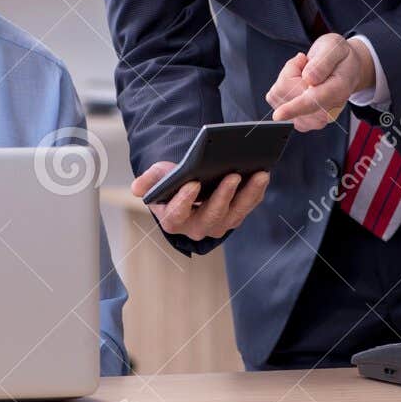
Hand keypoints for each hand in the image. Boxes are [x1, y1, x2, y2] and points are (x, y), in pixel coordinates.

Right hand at [131, 161, 269, 242]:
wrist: (186, 184)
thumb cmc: (171, 181)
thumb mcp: (157, 177)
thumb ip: (148, 181)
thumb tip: (137, 188)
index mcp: (173, 220)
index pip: (177, 214)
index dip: (184, 200)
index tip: (192, 183)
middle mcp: (196, 228)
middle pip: (211, 216)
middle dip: (222, 196)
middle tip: (232, 176)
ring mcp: (218, 224)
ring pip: (235, 213)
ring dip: (248, 194)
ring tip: (259, 174)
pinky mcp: (235, 216)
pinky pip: (248, 206)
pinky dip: (257, 192)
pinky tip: (263, 175)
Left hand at [266, 33, 374, 131]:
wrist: (346, 70)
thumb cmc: (339, 57)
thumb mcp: (334, 47)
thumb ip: (323, 61)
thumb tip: (308, 78)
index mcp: (338, 91)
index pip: (313, 101)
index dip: (294, 108)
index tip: (278, 115)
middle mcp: (326, 111)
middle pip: (288, 92)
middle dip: (291, 71)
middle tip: (308, 63)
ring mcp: (313, 120)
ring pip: (279, 95)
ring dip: (287, 79)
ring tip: (306, 73)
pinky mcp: (300, 122)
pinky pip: (276, 99)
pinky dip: (283, 87)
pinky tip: (299, 84)